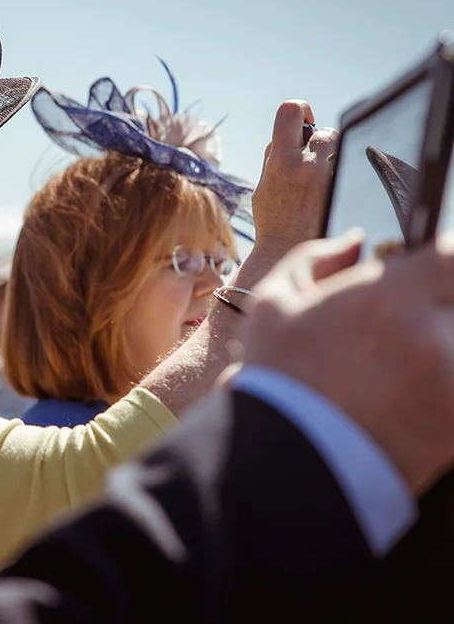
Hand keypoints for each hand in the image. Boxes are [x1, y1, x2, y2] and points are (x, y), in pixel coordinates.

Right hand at [244, 232, 453, 494]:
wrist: (290, 465)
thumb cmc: (278, 382)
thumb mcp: (272, 306)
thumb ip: (314, 260)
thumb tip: (351, 243)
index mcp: (387, 300)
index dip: (446, 260)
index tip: (432, 270)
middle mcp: (432, 338)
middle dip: (440, 306)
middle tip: (410, 321)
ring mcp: (452, 383)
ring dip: (440, 343)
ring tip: (405, 360)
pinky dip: (440, 384)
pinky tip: (409, 393)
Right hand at [250, 101, 337, 256]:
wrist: (289, 253)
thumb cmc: (274, 219)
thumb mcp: (263, 183)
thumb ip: (275, 155)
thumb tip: (294, 130)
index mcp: (282, 161)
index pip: (290, 110)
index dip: (299, 110)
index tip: (304, 120)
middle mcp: (308, 166)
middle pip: (323, 131)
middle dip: (317, 144)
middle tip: (309, 165)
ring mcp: (331, 178)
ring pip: (340, 149)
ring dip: (332, 158)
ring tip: (319, 182)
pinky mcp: (346, 189)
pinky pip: (349, 168)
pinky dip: (340, 175)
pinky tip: (330, 194)